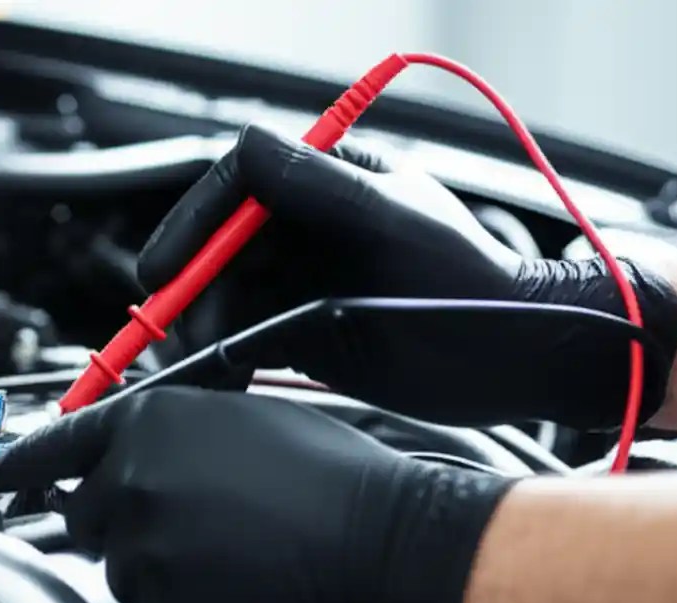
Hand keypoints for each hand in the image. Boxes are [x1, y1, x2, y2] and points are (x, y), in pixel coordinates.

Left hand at [0, 387, 514, 602]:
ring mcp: (144, 557)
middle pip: (87, 515)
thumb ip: (169, 430)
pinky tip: (241, 588)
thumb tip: (133, 450)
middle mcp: (131, 486)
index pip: (54, 446)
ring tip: (235, 553)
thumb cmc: (335, 476)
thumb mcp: (242, 416)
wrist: (391, 547)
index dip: (20, 463)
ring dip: (162, 565)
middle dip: (123, 519)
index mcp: (147, 425)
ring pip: (125, 570)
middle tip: (192, 521)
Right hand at [140, 124, 676, 428]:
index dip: (191, 224)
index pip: (236, 184)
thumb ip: (317, 186)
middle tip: (175, 334)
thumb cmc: (470, 283)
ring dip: (203, 331)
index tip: (164, 269)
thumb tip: (247, 150)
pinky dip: (224, 359)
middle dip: (191, 291)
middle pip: (217, 247)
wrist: (513, 359)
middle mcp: (305, 227)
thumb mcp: (390, 222)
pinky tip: (220, 378)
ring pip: (223, 297)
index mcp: (327, 181)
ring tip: (206, 365)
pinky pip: (244, 338)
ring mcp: (302, 279)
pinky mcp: (302, 329)